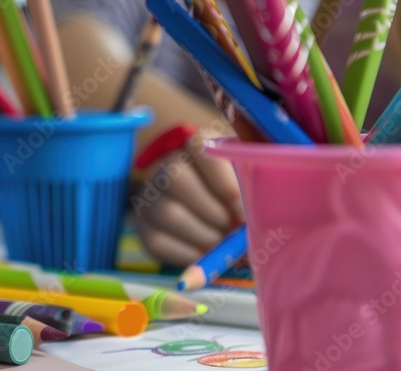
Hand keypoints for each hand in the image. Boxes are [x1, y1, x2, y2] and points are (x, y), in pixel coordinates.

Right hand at [130, 138, 243, 266]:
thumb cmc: (240, 199)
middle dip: (212, 211)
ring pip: (168, 212)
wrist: (216, 222)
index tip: (241, 207)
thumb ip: (256, 186)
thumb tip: (254, 210)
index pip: (199, 145)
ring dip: (203, 235)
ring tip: (223, 242)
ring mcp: (150, 197)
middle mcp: (166, 165)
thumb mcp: (252, 183)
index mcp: (197, 146)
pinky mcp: (144, 227)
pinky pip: (158, 242)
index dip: (222, 179)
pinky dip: (189, 254)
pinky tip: (206, 254)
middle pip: (175, 177)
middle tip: (233, 228)